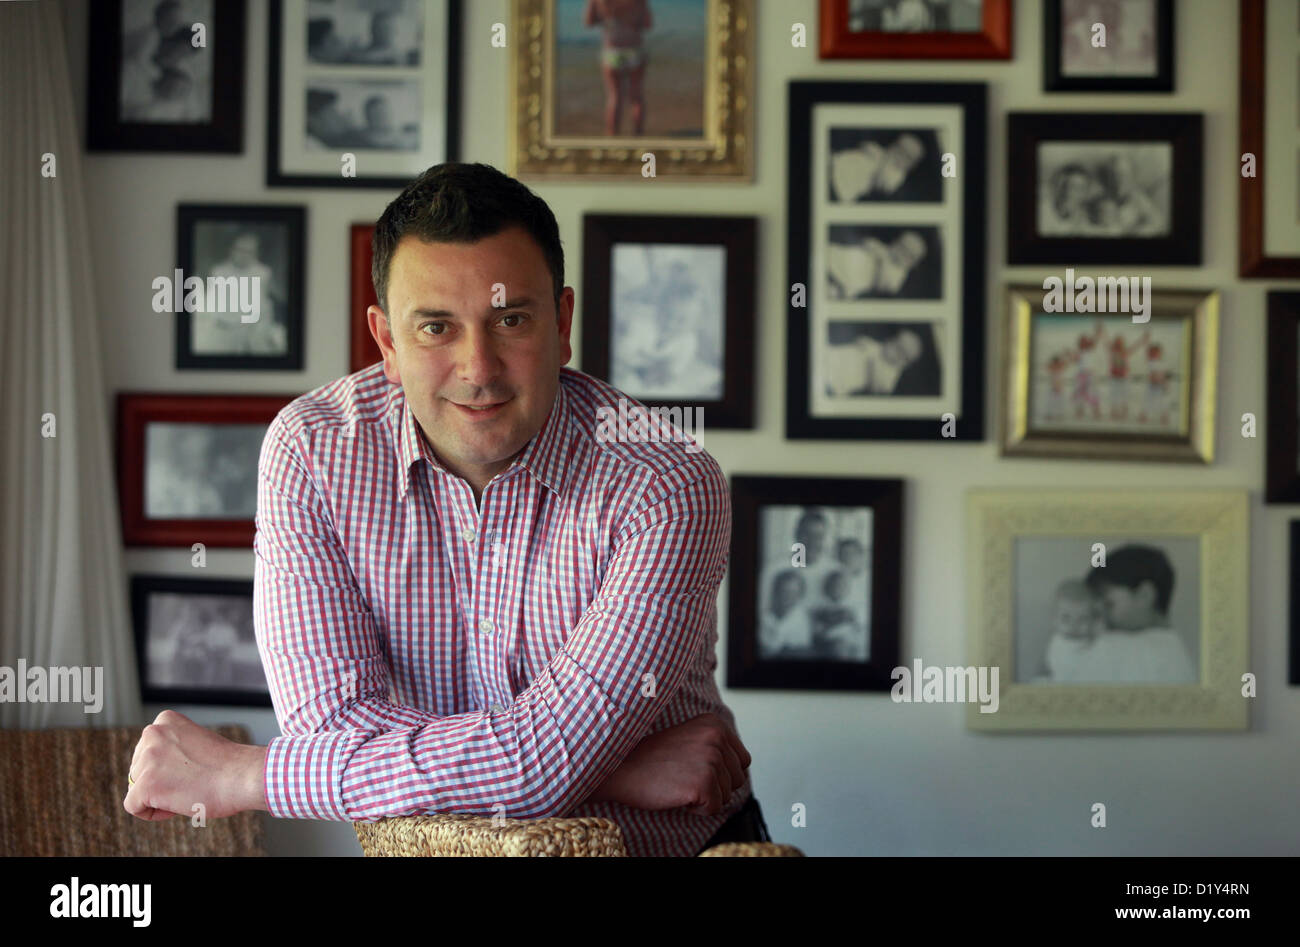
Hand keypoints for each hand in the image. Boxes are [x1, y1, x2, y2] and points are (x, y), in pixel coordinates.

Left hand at [123, 710, 267, 821]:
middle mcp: (152, 734)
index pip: (147, 753)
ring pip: (138, 789)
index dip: (168, 768)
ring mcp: (147, 758)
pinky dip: (154, 813)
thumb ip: (171, 749)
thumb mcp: (194, 743)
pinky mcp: (145, 784)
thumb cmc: (228, 766)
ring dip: (161, 797)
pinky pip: (134, 807)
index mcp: (165, 721)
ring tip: (189, 790)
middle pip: (139, 771)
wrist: (243, 777)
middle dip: (161, 782)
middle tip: (192, 781)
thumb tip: (155, 771)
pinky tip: (178, 805)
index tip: (192, 769)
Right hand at [588, 713, 751, 815]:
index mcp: (715, 723)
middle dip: (713, 786)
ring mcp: (710, 759)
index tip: (691, 766)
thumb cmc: (651, 758)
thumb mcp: (690, 739)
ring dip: (703, 797)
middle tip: (682, 775)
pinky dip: (695, 809)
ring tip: (677, 782)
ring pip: (727, 796)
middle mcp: (716, 737)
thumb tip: (741, 769)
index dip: (719, 772)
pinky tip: (676, 793)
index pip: (742, 760)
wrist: (619, 767)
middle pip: (737, 779)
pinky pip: (714, 809)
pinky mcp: (703, 783)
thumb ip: (716, 746)